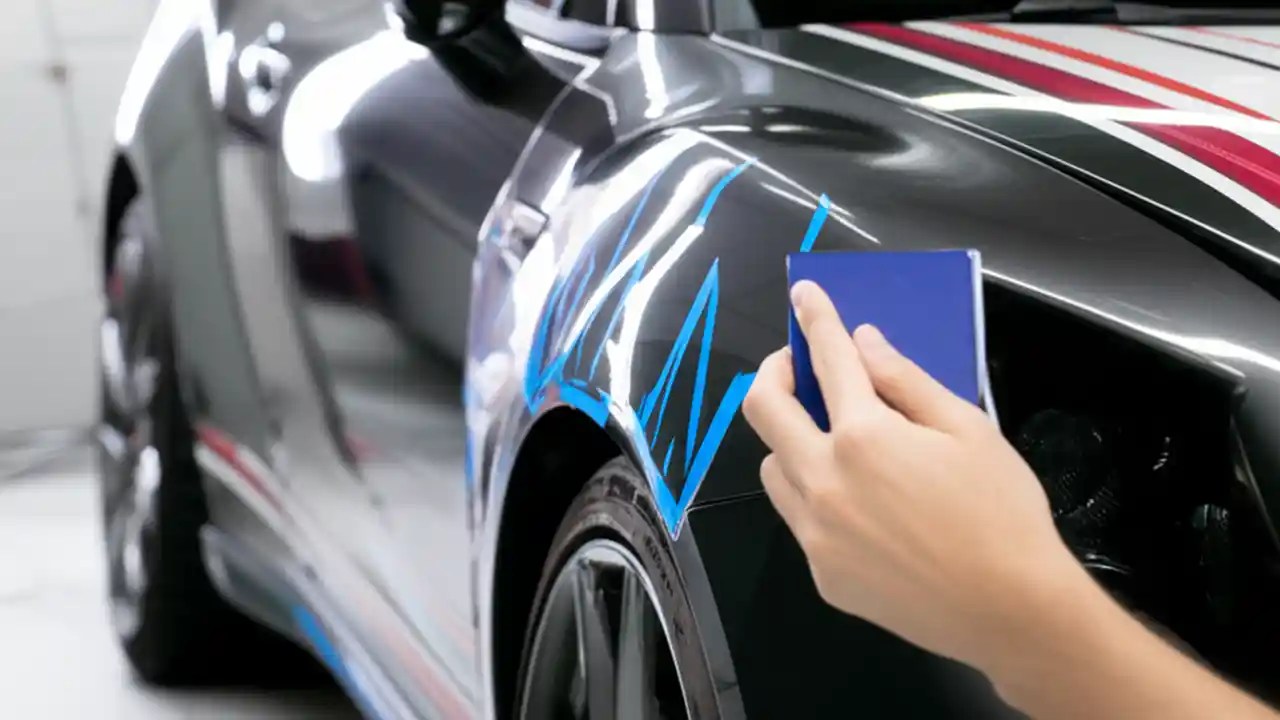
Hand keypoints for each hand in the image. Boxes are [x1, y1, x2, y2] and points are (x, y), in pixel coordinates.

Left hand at [742, 280, 1082, 673]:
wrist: (1011, 611)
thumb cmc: (1001, 512)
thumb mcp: (968, 429)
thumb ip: (907, 380)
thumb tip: (864, 342)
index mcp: (863, 437)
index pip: (828, 360)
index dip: (815, 320)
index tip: (805, 295)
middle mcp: (823, 481)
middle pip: (763, 409)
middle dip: (776, 373)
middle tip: (800, 366)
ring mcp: (815, 533)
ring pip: (772, 467)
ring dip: (791, 440)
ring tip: (830, 439)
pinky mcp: (821, 573)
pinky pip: (799, 519)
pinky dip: (814, 495)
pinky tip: (858, 503)